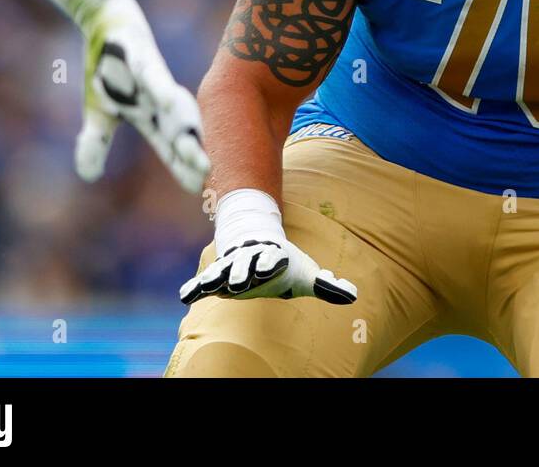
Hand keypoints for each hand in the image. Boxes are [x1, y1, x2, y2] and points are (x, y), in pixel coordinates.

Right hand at [74, 0, 209, 193]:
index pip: (171, 147)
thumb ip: (96, 142)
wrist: (107, 20)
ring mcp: (154, 78)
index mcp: (151, 116)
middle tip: (206, 173)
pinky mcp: (143, 55)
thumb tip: (89, 176)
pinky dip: (158, 87)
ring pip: (174, 103)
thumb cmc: (109, 68)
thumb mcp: (98, 111)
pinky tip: (168, 101)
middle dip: (192, 151)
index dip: (183, 166)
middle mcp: (159, 100)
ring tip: (196, 147)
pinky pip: (152, 73)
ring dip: (184, 124)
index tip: (198, 191)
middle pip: (180, 129)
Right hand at [179, 237, 357, 305]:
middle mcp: (250, 258)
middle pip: (246, 263)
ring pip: (223, 270)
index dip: (272, 262)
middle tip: (239, 282)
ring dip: (217, 277)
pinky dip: (195, 287)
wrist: (258, 242)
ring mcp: (232, 265)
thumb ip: (326, 284)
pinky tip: (185, 296)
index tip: (272, 265)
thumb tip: (353, 296)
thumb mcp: (307, 274)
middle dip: (242, 271)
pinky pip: (204, 281)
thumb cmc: (285, 264)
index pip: (273, 258)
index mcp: (274, 257)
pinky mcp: (218, 274)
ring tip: (210, 286)